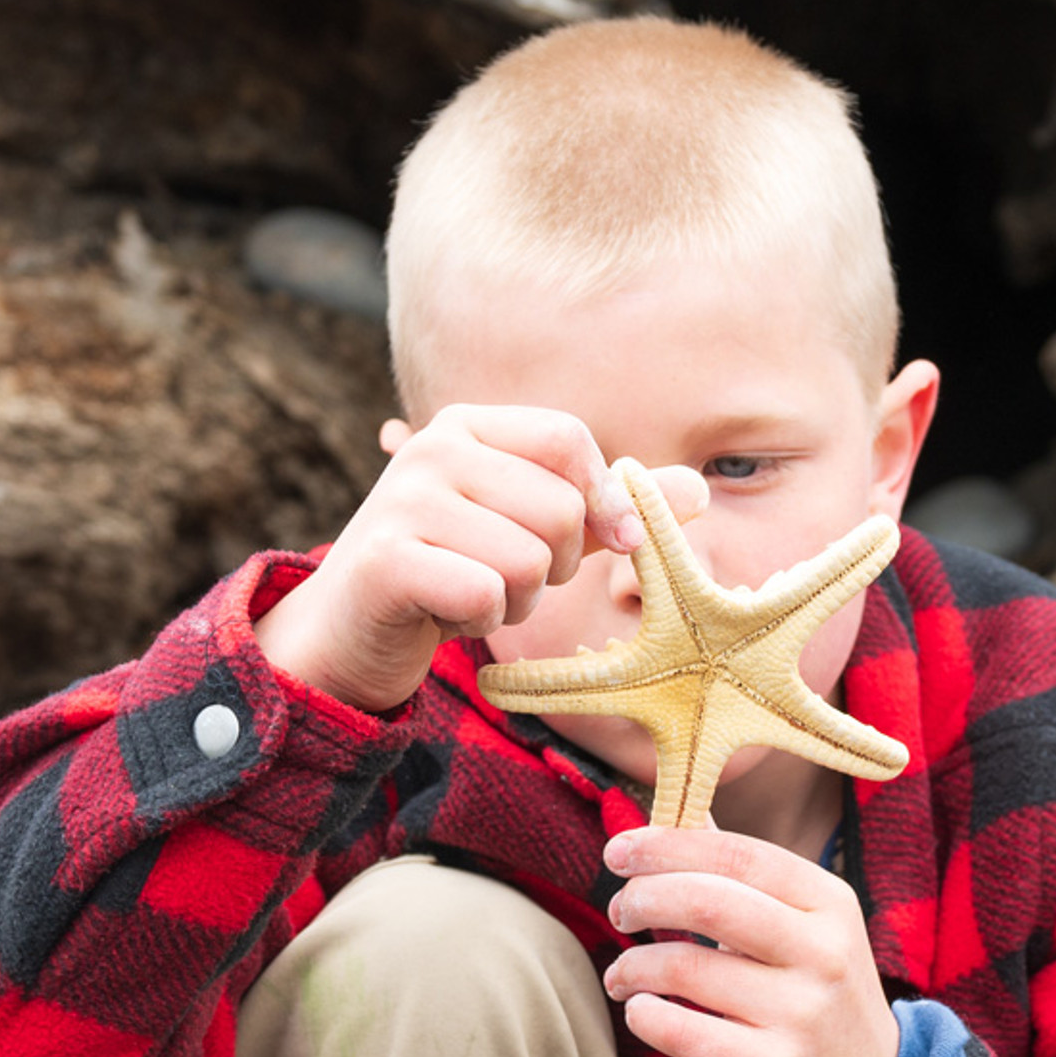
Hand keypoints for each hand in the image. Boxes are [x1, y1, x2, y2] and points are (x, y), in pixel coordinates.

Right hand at [254, 406, 706, 712]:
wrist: (355, 630)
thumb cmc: (456, 573)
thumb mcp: (538, 532)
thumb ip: (610, 509)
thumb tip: (701, 488)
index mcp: (470, 426)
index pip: (570, 440)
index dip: (596, 500)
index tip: (588, 542)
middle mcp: (434, 449)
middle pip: (560, 511)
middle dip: (551, 568)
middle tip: (500, 576)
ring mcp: (404, 501)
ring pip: (528, 561)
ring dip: (514, 602)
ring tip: (470, 594)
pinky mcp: (385, 561)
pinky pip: (485, 595)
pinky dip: (479, 622)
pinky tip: (444, 614)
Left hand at [600, 827, 898, 1056]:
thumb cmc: (818, 999)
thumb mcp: (806, 929)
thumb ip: (743, 875)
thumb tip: (678, 812)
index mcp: (830, 903)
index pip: (737, 854)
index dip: (667, 846)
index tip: (617, 852)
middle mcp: (824, 953)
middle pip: (708, 902)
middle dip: (642, 898)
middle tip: (619, 911)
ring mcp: (803, 1015)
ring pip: (685, 968)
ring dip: (632, 966)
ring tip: (622, 976)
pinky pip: (684, 1033)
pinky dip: (645, 1016)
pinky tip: (641, 1011)